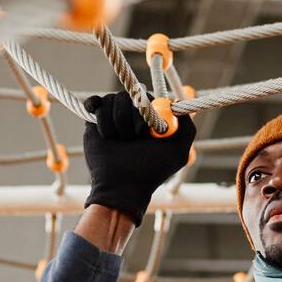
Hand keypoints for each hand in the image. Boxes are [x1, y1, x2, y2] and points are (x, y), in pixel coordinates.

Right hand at [82, 91, 195, 225]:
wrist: (122, 186)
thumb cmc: (151, 171)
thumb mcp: (178, 151)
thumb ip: (187, 128)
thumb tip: (178, 103)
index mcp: (149, 118)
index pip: (148, 96)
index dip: (147, 106)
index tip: (147, 126)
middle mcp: (131, 114)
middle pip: (129, 95)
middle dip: (131, 117)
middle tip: (133, 137)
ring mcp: (112, 117)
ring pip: (111, 100)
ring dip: (116, 123)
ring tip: (119, 142)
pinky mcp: (94, 121)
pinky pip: (95, 103)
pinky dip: (100, 115)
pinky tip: (104, 130)